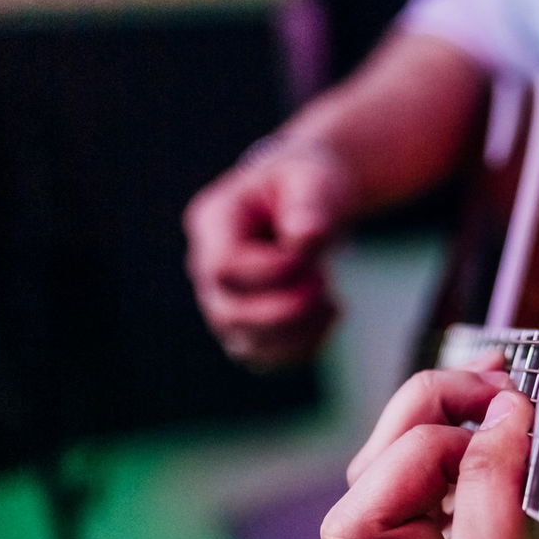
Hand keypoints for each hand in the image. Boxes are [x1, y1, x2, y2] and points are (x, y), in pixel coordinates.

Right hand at [184, 140, 357, 369]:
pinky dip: (305, 347)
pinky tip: (330, 313)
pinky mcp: (249, 327)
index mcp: (214, 222)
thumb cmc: (309, 184)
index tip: (313, 257)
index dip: (273, 272)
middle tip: (324, 279)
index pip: (224, 268)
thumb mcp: (314, 179)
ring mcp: (224, 301)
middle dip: (289, 308)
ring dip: (299, 332)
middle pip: (229, 314)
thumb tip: (306, 238)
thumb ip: (310, 205)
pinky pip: (267, 358)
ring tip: (331, 298)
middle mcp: (207, 267)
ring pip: (246, 344)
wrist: (311, 200)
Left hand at [320, 359, 538, 538]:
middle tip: (504, 403)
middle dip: (420, 442)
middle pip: (364, 534)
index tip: (535, 417)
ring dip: (416, 417)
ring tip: (496, 384)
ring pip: (361, 496)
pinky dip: (429, 413)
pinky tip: (494, 388)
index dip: (493, 476)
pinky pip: (391, 473)